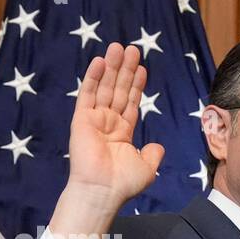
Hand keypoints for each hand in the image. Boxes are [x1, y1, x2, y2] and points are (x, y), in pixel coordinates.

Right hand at [50, 43, 164, 238]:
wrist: (104, 191)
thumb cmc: (124, 183)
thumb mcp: (147, 167)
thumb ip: (153, 154)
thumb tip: (158, 146)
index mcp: (122, 132)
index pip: (130, 102)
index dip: (136, 85)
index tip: (143, 68)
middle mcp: (108, 123)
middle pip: (118, 90)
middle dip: (125, 70)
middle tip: (132, 49)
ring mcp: (94, 119)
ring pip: (105, 87)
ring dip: (112, 67)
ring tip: (119, 47)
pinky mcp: (81, 119)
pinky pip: (88, 94)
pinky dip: (94, 77)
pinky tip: (101, 61)